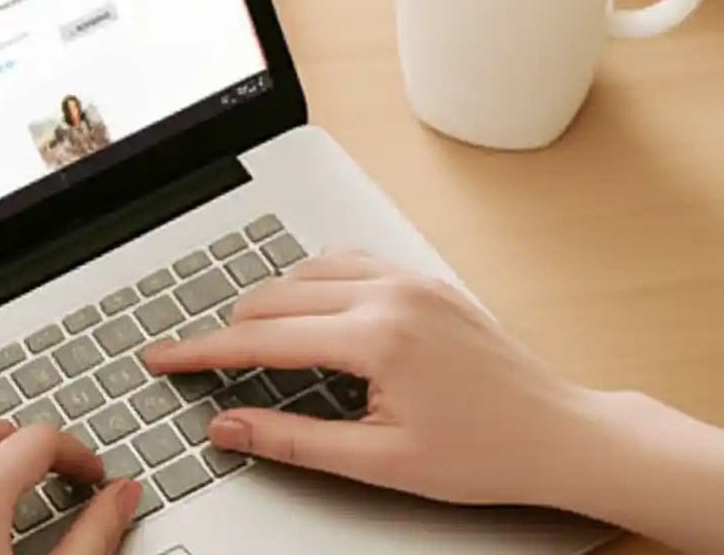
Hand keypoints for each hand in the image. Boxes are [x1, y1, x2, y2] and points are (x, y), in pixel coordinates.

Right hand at [143, 249, 593, 506]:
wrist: (559, 435)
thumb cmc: (486, 452)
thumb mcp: (378, 462)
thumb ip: (292, 439)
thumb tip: (230, 426)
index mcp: (378, 337)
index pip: (262, 337)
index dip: (203, 351)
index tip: (165, 357)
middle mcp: (391, 294)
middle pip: (276, 295)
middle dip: (229, 327)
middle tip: (199, 357)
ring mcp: (411, 281)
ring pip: (309, 268)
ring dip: (270, 299)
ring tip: (246, 336)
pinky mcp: (425, 281)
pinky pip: (349, 260)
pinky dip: (312, 280)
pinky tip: (306, 305)